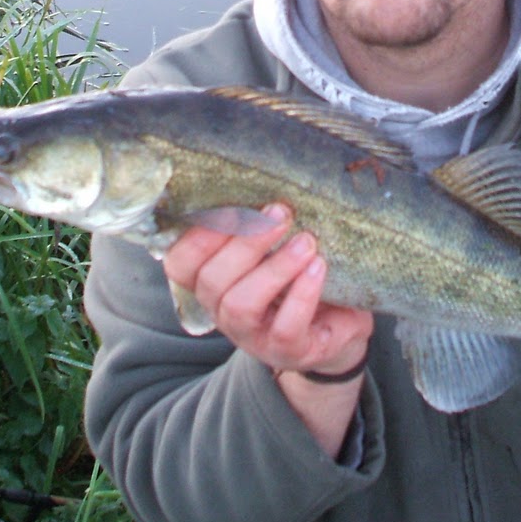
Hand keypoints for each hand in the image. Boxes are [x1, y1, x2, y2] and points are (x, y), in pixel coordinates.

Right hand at [161, 203, 372, 378]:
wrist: (340, 325)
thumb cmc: (298, 276)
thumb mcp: (273, 247)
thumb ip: (258, 222)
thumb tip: (263, 171)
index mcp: (211, 282)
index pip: (180, 263)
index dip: (199, 235)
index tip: (234, 205)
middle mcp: (221, 310)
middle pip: (212, 280)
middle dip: (245, 242)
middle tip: (281, 213)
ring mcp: (251, 335)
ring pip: (242, 303)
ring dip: (275, 267)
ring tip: (307, 242)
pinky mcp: (285, 350)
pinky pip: (285, 326)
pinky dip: (302, 293)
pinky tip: (319, 267)